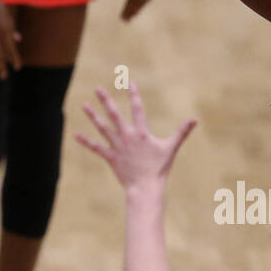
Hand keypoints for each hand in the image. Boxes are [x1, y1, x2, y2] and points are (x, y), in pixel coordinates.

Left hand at [76, 81, 195, 189]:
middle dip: (106, 100)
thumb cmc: (159, 168)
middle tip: (98, 88)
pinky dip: (86, 142)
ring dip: (93, 116)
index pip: (138, 109)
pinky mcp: (110, 157)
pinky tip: (76, 134)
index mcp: (142, 133)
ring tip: (84, 105)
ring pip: (103, 128)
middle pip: (115, 115)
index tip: (130, 82)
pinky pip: (97, 148)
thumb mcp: (171, 148)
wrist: (146, 188)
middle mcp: (127, 137)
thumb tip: (194, 120)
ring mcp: (117, 147)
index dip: (134, 94)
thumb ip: (181, 132)